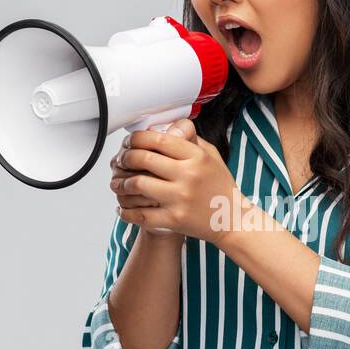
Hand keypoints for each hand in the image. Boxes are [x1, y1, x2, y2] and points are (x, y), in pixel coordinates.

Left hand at [112, 118, 241, 244]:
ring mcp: (180, 198)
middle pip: (143, 158)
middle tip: (119, 162)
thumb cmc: (219, 186)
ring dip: (121, 184)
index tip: (129, 142)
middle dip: (124, 158)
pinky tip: (123, 209)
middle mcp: (188, 175)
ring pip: (137, 184)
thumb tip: (164, 128)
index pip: (158, 139)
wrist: (232, 220)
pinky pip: (141, 215)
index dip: (136, 139)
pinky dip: (126, 212)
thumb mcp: (211, 156)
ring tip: (117, 184)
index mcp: (196, 156)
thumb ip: (189, 140)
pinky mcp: (175, 220)